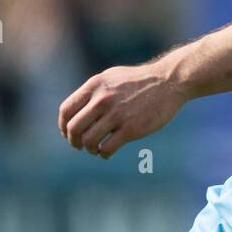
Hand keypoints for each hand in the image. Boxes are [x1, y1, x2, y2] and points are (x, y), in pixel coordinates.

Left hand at [58, 62, 188, 158]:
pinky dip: (104, 154)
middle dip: (73, 141)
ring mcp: (116, 115)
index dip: (63, 126)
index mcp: (95, 86)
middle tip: (79, 146)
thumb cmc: (139, 81)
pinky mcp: (131, 129)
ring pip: (89, 141)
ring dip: (89, 149)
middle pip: (74, 128)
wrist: (168, 82)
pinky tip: (107, 152)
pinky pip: (107, 149)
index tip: (67, 133)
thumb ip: (92, 92)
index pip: (66, 110)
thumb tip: (74, 111)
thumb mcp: (111, 78)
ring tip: (96, 149)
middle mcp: (102, 99)